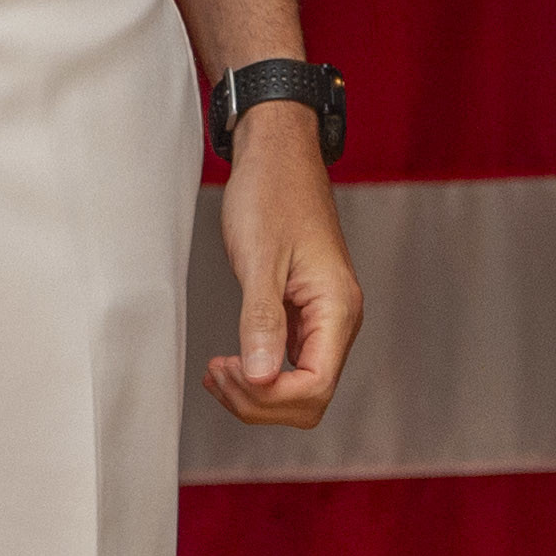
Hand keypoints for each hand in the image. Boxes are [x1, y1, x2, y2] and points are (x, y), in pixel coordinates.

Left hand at [205, 108, 361, 425]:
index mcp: (338, 307)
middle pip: (309, 399)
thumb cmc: (272, 194)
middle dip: (259, 401)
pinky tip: (228, 361)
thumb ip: (262, 320)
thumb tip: (261, 380)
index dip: (269, 396)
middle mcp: (338, 319)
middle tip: (217, 373)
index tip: (230, 369)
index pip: (315, 388)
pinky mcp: (304, 313)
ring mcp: (323, 318)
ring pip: (298, 387)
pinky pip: (288, 364)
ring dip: (256, 392)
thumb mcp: (261, 258)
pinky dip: (257, 373)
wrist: (278, 155)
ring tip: (217, 371)